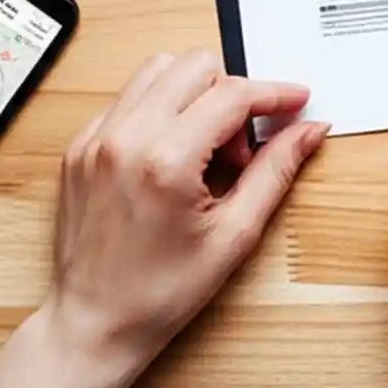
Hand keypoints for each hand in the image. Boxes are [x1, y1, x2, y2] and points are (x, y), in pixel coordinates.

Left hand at [47, 50, 329, 366]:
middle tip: (240, 150)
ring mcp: (95, 138)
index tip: (296, 102)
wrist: (95, 322)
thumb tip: (308, 130)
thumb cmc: (162, 291)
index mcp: (166, 160)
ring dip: (193, 96)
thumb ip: (274, 172)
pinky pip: (127, 101)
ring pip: (157, 71)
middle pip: (194, 65)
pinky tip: (171, 161)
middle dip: (231, 94)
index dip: (274, 93)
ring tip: (205, 152)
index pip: (232, 94)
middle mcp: (124, 137)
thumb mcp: (234, 235)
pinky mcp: (78, 147)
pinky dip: (159, 114)